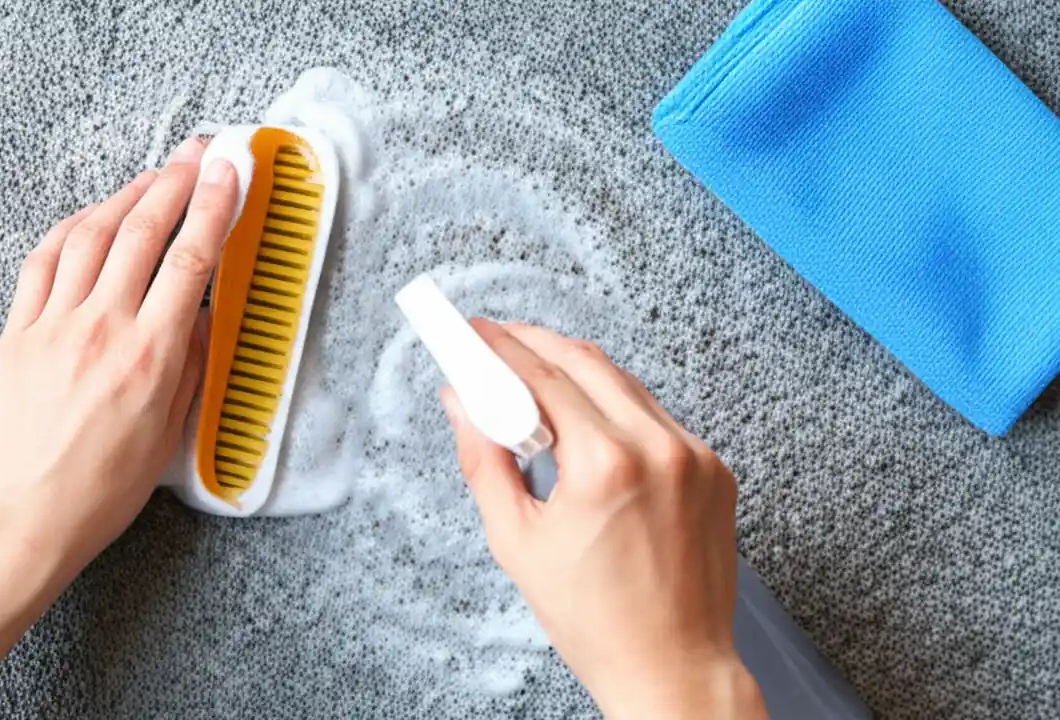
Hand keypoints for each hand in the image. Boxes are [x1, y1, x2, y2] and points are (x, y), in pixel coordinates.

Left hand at [0, 136, 237, 719]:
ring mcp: (54, 325)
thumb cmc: (102, 492)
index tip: (229, 169)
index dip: (213, 205)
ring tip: (154, 176)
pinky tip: (92, 217)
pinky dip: (72, 228)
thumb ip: (192, 366)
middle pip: (143, 232)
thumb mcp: (170, 436)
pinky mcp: (17, 332)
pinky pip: (44, 261)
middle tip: (199, 152)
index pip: (190, 260)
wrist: (22, 520)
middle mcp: (102, 329)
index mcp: (150, 357)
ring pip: (92, 235)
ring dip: (127, 195)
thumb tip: (204, 315)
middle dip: (175, 181)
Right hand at [441, 321, 765, 719]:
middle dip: (537, 343)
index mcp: (607, 466)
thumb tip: (462, 403)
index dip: (501, 348)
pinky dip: (618, 406)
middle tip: (500, 341)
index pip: (542, 378)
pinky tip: (590, 418)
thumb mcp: (517, 542)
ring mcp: (695, 456)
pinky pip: (657, 416)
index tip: (475, 332)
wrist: (674, 668)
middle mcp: (659, 449)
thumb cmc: (597, 621)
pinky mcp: (714, 469)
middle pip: (587, 362)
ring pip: (625, 383)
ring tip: (537, 377)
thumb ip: (485, 461)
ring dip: (578, 370)